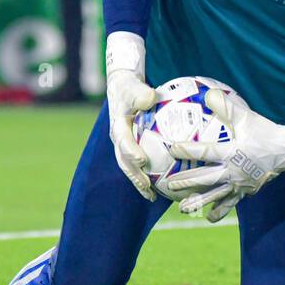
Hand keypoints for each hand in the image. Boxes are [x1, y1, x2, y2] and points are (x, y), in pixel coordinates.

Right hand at [104, 31, 157, 200]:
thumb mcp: (133, 87)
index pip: (123, 142)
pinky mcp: (131, 149)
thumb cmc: (129, 88)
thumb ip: (140, 93)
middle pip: (125, 162)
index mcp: (118, 128)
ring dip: (141, 182)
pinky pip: (141, 164)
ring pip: (131, 168)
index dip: (131, 152)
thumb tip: (150, 98)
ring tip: (153, 196)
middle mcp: (119, 140)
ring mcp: (124, 147)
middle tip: (148, 188)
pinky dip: (150, 175)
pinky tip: (165, 185)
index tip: (142, 161)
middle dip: (135, 177)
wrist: (121, 90)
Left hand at [159, 92, 284, 222]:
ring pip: (215, 196)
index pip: (205, 152)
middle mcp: (234, 171)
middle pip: (205, 178)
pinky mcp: (246, 192)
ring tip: (183, 208)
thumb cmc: (265, 131)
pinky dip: (219, 211)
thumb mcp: (246, 117)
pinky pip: (230, 204)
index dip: (187, 149)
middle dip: (186, 181)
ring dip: (198, 202)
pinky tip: (208, 216)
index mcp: (232, 152)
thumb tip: (208, 93)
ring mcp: (239, 184)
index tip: (171, 148)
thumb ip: (226, 106)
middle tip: (169, 184)